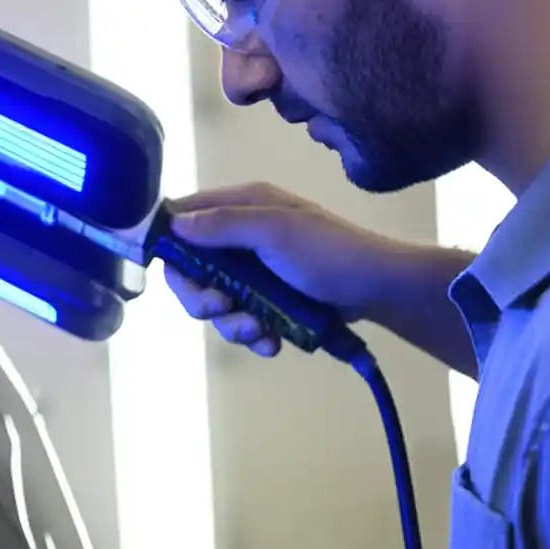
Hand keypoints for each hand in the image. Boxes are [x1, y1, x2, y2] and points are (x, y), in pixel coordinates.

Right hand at [164, 182, 399, 357]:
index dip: (169, 244)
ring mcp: (253, 271)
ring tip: (258, 331)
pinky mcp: (267, 301)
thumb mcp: (275, 230)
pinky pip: (240, 320)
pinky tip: (271, 342)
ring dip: (231, 323)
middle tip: (220, 307)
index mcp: (242, 206)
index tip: (170, 273)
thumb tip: (174, 223)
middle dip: (200, 297)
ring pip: (214, 302)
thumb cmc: (329, 252)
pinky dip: (252, 335)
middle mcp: (241, 236)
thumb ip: (223, 225)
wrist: (379, 290)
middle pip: (191, 269)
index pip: (184, 217)